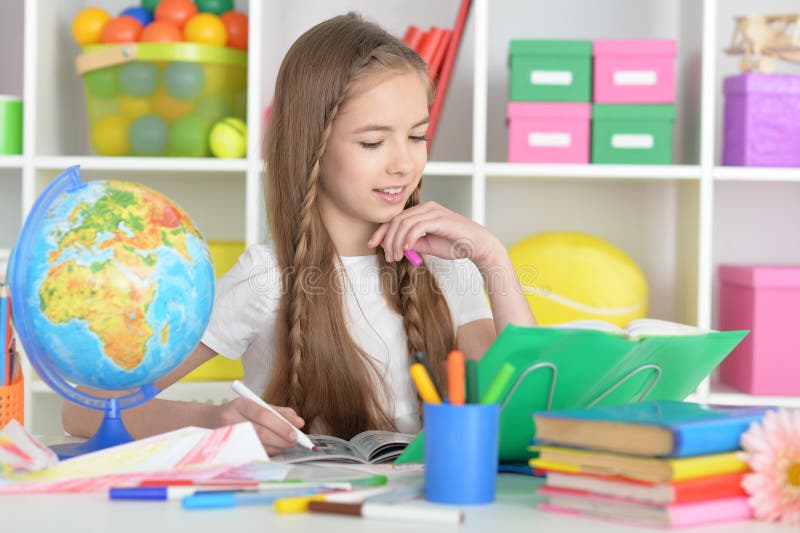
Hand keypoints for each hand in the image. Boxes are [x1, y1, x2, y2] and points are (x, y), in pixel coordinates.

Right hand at [214, 398, 304, 454]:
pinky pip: (252, 453)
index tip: (295, 432)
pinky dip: (267, 452)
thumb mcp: (258, 406)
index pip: (263, 415)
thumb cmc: (240, 413)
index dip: (281, 425)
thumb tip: (299, 422)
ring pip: (257, 445)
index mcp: (241, 405)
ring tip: (285, 444)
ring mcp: (228, 435)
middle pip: (260, 432)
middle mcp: (232, 419)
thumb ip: (280, 413)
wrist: (209, 422)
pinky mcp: (229, 449)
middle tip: (294, 441)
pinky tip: (273, 448)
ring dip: (276, 447)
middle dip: (281, 438)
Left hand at [368, 201, 501, 266]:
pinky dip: (408, 239)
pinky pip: (416, 227)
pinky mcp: (438, 218)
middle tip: (388, 257)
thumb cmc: (454, 245)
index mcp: (422, 212)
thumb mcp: (427, 245)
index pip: (395, 219)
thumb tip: (394, 246)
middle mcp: (426, 208)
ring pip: (404, 224)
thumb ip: (411, 242)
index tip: (372, 244)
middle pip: (396, 220)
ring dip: (396, 242)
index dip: (381, 231)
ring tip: (396, 256)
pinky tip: (407, 250)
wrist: (476, 246)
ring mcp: (432, 211)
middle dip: (387, 240)